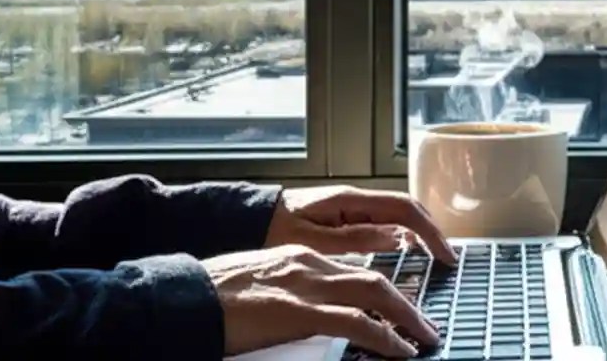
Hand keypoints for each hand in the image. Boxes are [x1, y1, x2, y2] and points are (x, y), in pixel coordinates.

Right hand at [205, 244, 436, 356]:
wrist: (181, 298)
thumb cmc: (210, 297)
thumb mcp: (258, 283)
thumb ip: (288, 290)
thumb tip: (303, 311)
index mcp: (299, 256)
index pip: (353, 271)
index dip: (381, 289)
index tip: (399, 306)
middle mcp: (309, 264)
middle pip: (373, 280)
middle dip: (405, 303)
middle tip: (425, 325)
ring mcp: (306, 286)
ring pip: (375, 295)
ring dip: (406, 319)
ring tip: (424, 339)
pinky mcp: (299, 312)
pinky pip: (356, 324)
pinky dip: (386, 337)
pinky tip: (400, 351)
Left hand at [265, 185, 456, 264]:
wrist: (246, 220)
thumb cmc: (271, 230)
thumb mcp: (311, 240)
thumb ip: (354, 239)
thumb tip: (397, 238)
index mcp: (350, 200)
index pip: (404, 209)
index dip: (430, 231)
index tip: (445, 256)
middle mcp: (355, 200)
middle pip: (406, 210)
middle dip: (431, 232)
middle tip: (447, 260)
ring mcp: (351, 207)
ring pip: (396, 216)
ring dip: (419, 234)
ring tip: (433, 259)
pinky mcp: (344, 218)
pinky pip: (381, 223)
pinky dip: (400, 236)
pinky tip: (405, 252)